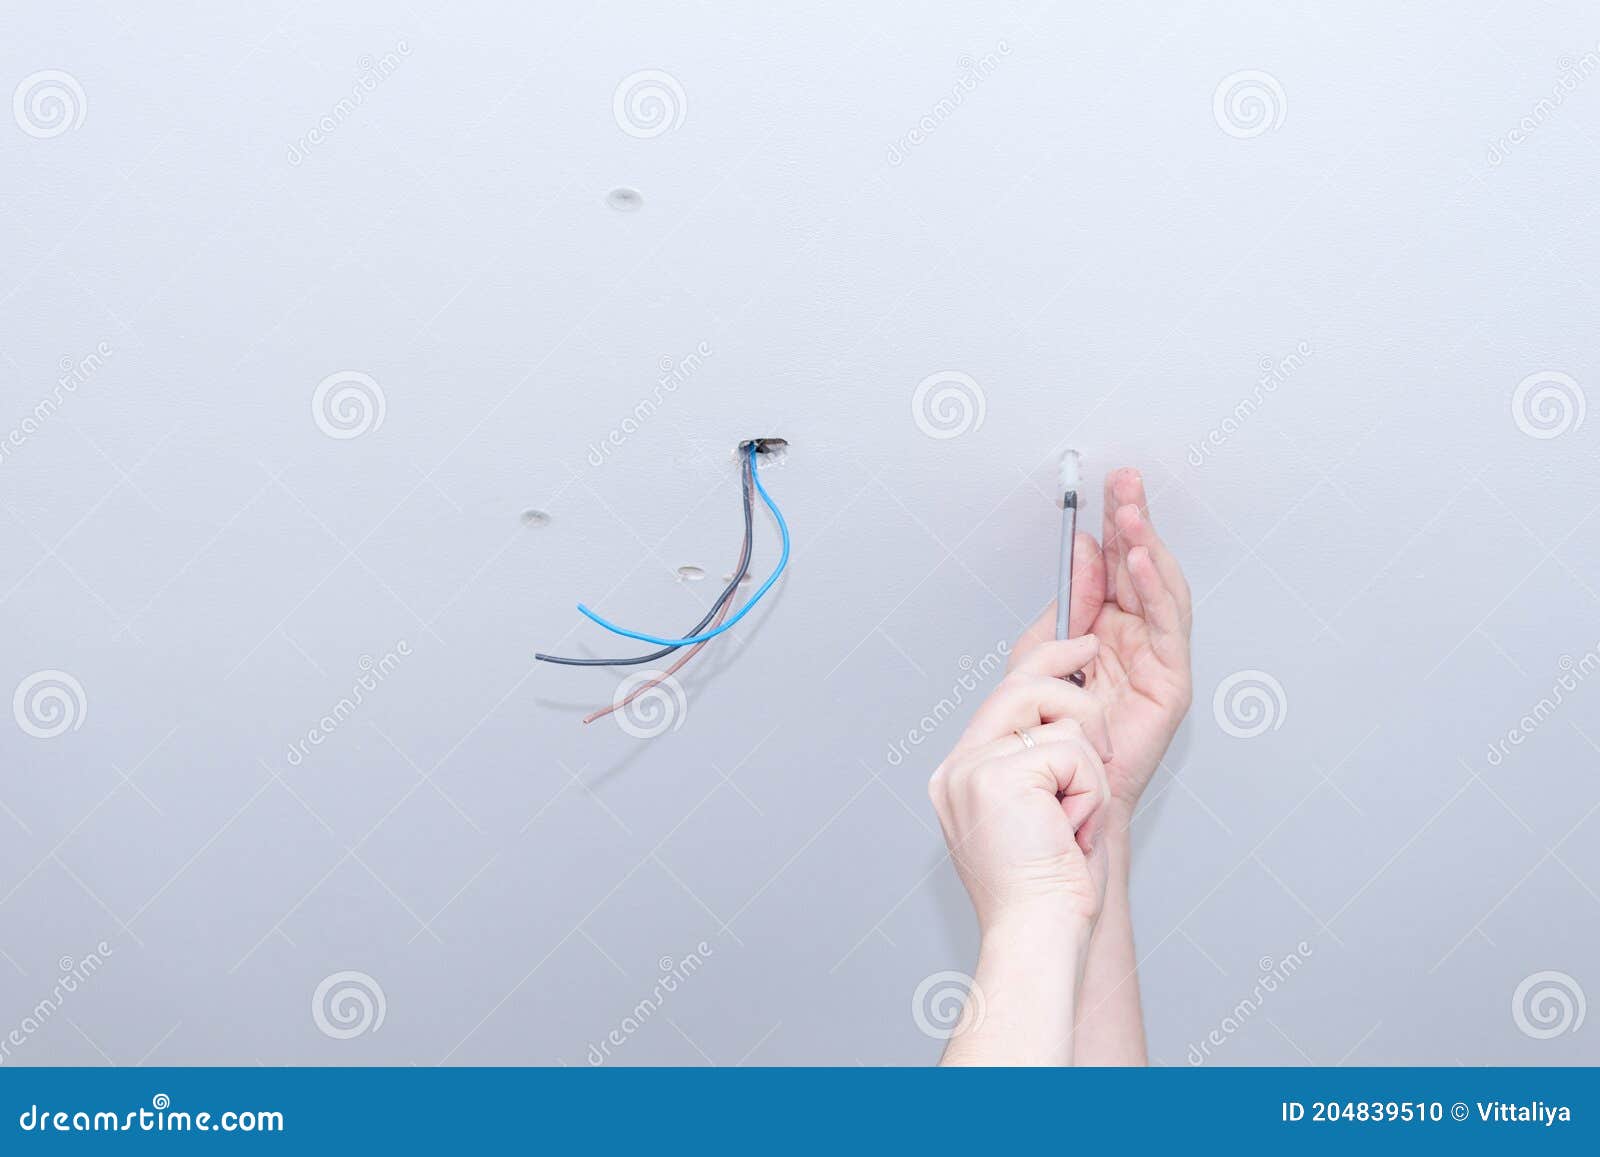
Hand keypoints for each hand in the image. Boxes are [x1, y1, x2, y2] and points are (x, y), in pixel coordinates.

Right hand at [928, 634, 1113, 929]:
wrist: (1035, 939)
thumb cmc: (1047, 894)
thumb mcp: (1041, 814)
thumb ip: (1039, 763)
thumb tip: (1069, 717)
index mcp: (962, 774)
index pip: (1005, 693)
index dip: (1050, 662)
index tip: (1083, 641)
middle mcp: (959, 766)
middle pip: (1026, 685)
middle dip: (1082, 710)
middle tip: (1102, 755)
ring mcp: (972, 768)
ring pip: (1061, 718)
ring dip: (1090, 769)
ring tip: (1077, 816)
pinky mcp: (997, 775)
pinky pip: (1073, 751)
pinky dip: (1089, 792)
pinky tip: (1071, 830)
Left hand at [1011, 467, 1192, 817]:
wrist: (1060, 795)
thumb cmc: (1050, 734)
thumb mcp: (1040, 653)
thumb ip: (1068, 603)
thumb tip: (1088, 550)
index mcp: (1105, 626)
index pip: (1115, 563)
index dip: (1114, 524)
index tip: (1106, 486)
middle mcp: (1135, 637)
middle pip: (1141, 566)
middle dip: (1135, 521)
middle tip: (1126, 482)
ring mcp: (1156, 658)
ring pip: (1159, 589)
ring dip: (1147, 547)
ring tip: (1132, 513)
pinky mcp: (1170, 683)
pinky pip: (1168, 628)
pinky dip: (1156, 592)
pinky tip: (1143, 562)